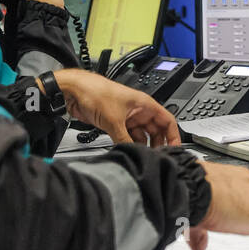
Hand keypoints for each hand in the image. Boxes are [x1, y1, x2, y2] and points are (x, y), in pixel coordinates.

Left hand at [53, 69, 180, 146]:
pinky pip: (128, 137)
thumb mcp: (114, 120)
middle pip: (156, 130)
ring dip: (143, 145)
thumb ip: (125, 140)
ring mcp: (127, 117)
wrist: (74, 91)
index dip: (173, 135)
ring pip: (142, 135)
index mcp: (144, 104)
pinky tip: (130, 152)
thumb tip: (134, 153)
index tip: (174, 149)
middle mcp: (138, 111)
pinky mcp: (115, 123)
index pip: (167, 120)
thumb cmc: (95, 92)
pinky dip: (130, 144)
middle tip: (157, 158)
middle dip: (158, 144)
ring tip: (144, 157)